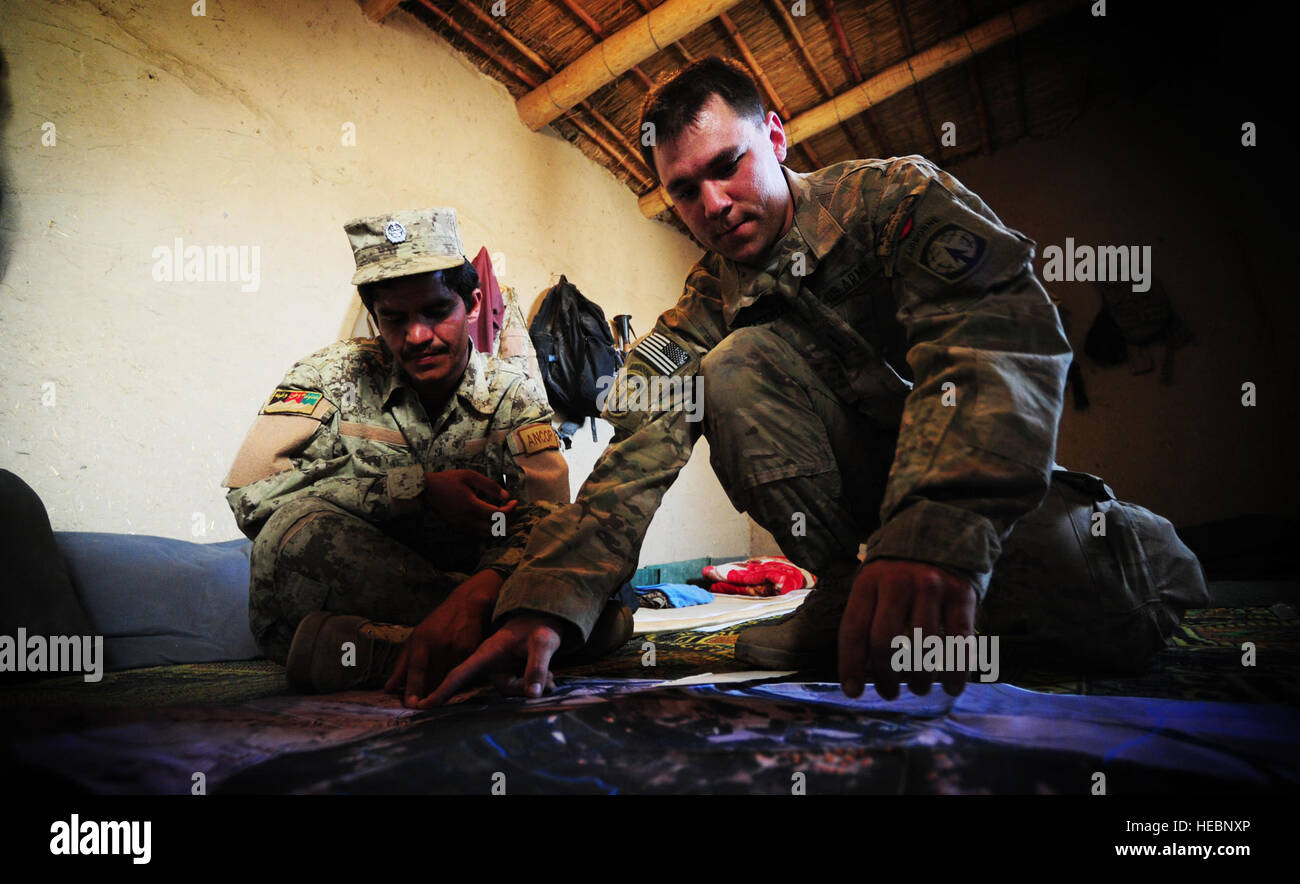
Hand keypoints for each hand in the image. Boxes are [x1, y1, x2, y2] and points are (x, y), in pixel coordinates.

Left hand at [385, 570, 502, 706]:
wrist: (468, 605)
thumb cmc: (437, 623)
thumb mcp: (415, 638)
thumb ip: (401, 665)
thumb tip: (388, 689)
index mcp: (422, 640)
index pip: (416, 669)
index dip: (413, 689)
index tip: (411, 705)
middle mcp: (440, 645)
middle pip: (433, 680)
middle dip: (426, 696)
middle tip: (421, 707)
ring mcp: (458, 650)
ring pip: (448, 681)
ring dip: (441, 691)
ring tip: (436, 698)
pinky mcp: (473, 653)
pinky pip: (463, 676)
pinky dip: (456, 683)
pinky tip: (453, 685)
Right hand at [417, 613, 564, 708]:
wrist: (544, 614)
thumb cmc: (540, 625)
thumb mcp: (543, 643)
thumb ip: (537, 668)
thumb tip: (532, 695)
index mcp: (487, 652)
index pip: (460, 674)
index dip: (442, 691)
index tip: (423, 705)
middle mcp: (488, 661)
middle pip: (502, 689)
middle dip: (525, 688)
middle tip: (550, 679)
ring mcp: (497, 667)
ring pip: (512, 689)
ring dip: (534, 685)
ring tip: (552, 675)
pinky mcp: (506, 671)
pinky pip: (519, 687)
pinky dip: (536, 683)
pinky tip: (550, 676)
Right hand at [423, 470, 516, 536]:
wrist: (426, 491)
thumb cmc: (448, 480)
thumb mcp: (470, 476)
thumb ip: (489, 485)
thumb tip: (506, 495)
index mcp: (471, 506)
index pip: (498, 515)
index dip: (510, 509)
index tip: (514, 501)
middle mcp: (467, 520)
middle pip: (495, 528)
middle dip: (508, 520)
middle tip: (511, 509)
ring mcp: (462, 526)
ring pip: (487, 535)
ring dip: (499, 527)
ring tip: (503, 514)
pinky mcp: (458, 528)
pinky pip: (478, 534)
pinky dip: (488, 529)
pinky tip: (490, 518)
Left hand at [838, 558, 976, 700]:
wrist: (942, 532)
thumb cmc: (900, 573)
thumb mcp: (875, 584)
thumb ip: (868, 619)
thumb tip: (862, 672)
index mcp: (868, 582)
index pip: (853, 630)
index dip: (850, 666)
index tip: (853, 692)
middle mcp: (898, 583)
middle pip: (886, 642)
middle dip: (886, 676)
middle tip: (890, 692)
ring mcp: (931, 587)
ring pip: (922, 646)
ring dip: (919, 679)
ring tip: (919, 688)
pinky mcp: (961, 594)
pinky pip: (958, 642)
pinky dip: (956, 671)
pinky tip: (952, 688)